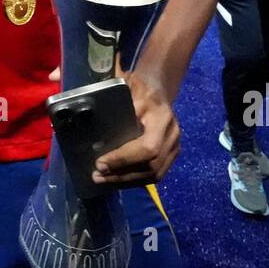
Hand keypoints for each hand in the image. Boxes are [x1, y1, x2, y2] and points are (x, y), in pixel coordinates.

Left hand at [92, 73, 180, 187]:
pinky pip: (155, 174)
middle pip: (151, 166)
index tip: (101, 163)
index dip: (123, 159)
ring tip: (103, 180)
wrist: (158, 88)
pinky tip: (118, 180)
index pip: (147, 147)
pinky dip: (135, 180)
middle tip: (97, 175)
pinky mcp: (171, 154)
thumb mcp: (127, 86)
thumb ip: (116, 102)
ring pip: (154, 174)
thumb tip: (93, 116)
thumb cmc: (139, 87)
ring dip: (126, 181)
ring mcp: (174, 146)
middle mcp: (172, 134)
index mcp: (161, 116)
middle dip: (122, 174)